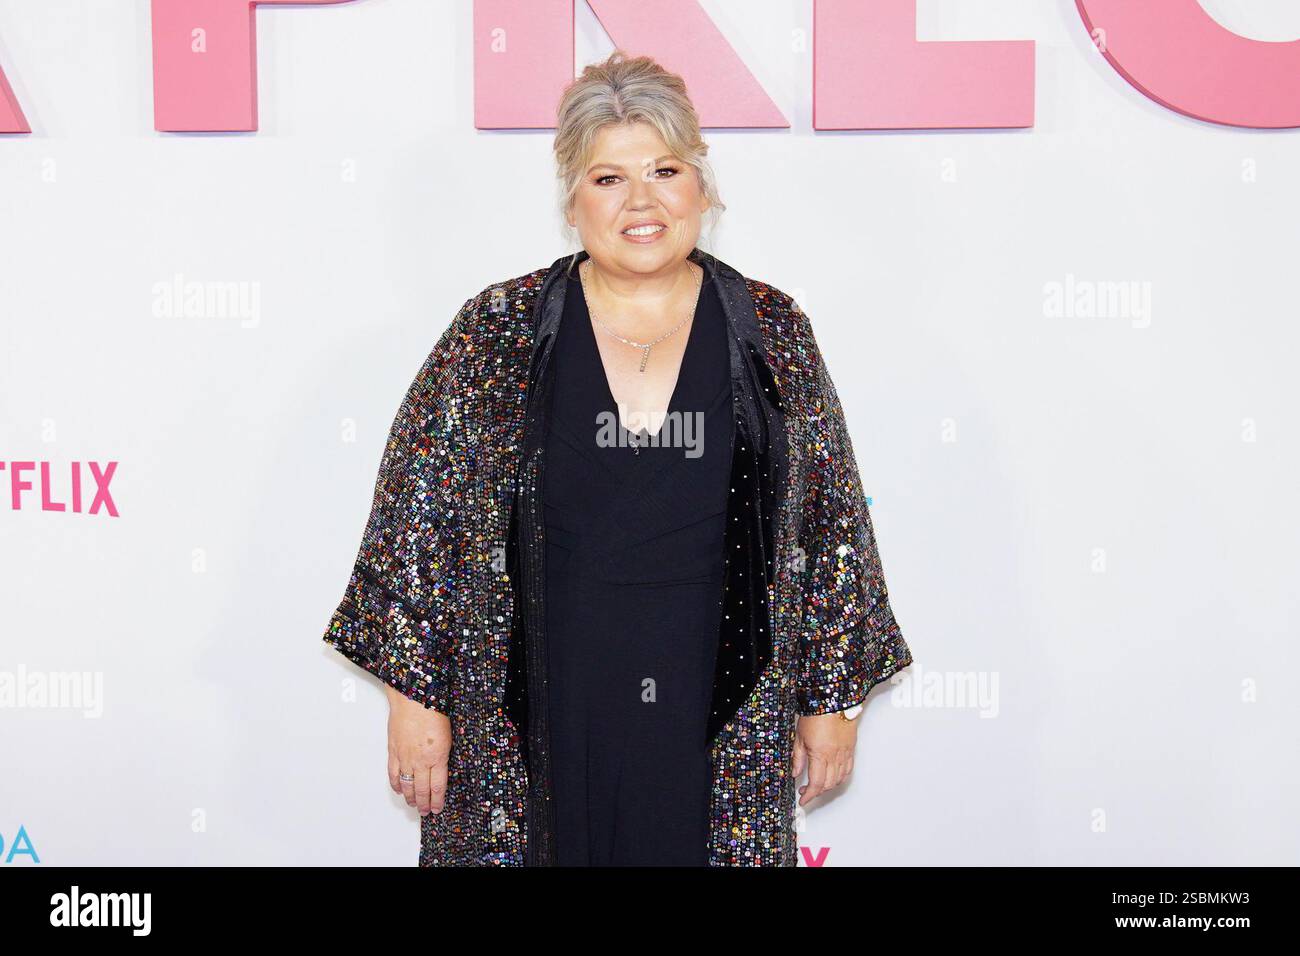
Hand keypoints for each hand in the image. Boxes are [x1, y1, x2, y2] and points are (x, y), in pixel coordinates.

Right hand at [384, 686, 451, 815]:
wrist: (413, 698)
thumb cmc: (433, 710)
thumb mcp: (448, 735)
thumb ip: (444, 754)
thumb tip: (442, 767)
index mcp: (437, 757)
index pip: (437, 787)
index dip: (436, 801)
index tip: (437, 809)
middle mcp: (420, 761)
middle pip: (422, 790)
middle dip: (424, 804)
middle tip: (425, 811)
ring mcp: (405, 757)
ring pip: (406, 785)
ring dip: (410, 797)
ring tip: (413, 804)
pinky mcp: (393, 751)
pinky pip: (393, 773)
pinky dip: (396, 784)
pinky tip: (399, 790)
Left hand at [792, 712, 857, 805]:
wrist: (834, 702)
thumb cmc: (817, 715)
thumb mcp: (800, 737)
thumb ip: (797, 757)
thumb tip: (795, 773)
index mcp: (820, 755)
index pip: (816, 784)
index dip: (809, 795)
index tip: (803, 799)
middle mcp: (834, 757)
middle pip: (827, 785)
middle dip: (816, 792)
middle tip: (806, 791)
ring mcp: (844, 754)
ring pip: (839, 780)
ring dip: (828, 786)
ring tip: (818, 785)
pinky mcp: (851, 750)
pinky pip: (848, 770)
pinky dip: (840, 778)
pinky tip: (833, 777)